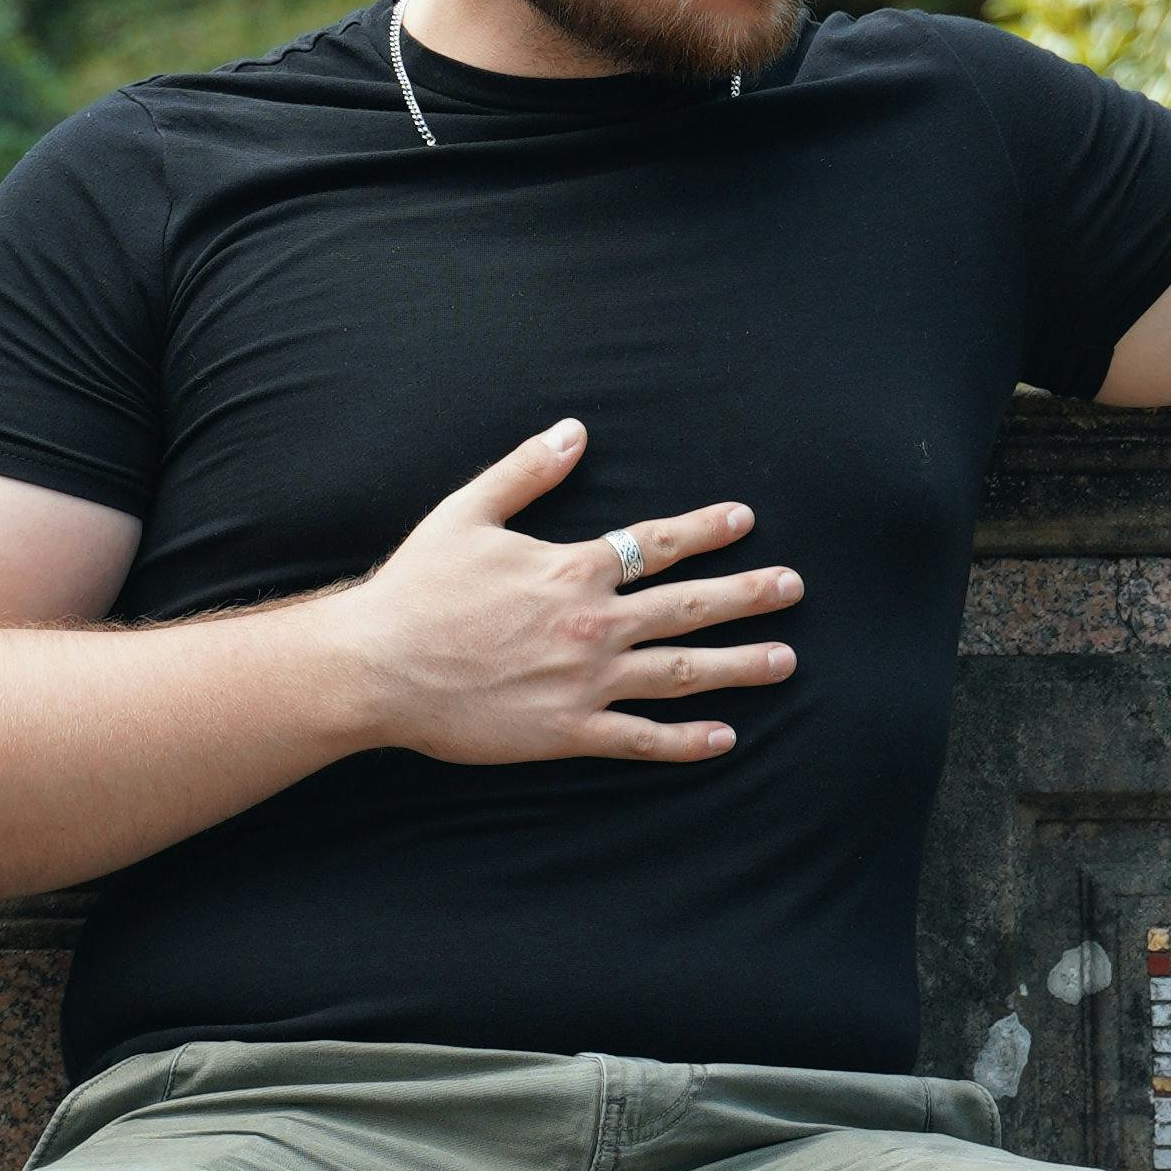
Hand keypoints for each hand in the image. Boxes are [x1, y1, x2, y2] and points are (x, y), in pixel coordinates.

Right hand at [344, 419, 804, 766]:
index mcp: (570, 568)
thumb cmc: (417, 587)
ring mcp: (584, 682)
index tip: (746, 520)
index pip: (655, 544)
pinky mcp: (567, 731)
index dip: (705, 530)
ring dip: (738, 666)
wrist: (377, 666)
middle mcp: (591, 623)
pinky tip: (724, 737)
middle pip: (687, 606)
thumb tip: (575, 430)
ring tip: (785, 661)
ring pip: (679, 671)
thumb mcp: (467, 511)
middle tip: (794, 589)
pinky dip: (685, 740)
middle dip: (748, 596)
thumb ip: (527, 471)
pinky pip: (640, 738)